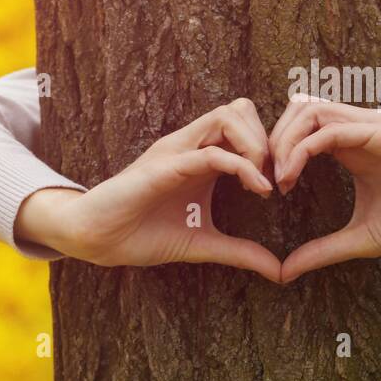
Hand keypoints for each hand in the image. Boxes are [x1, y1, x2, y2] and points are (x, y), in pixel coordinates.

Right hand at [17, 98, 281, 280]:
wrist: (97, 239)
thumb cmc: (141, 235)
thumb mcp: (202, 243)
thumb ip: (239, 252)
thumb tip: (278, 272)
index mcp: (200, 158)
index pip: (244, 124)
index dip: (271, 147)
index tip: (283, 185)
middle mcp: (190, 146)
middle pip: (240, 108)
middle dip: (268, 138)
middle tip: (278, 177)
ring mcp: (176, 152)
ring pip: (229, 116)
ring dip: (257, 144)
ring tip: (265, 180)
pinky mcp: (165, 166)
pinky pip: (212, 153)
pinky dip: (242, 167)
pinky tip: (258, 191)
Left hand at [270, 94, 380, 282]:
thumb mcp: (358, 238)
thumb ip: (321, 251)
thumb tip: (285, 273)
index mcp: (351, 144)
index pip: (301, 125)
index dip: (276, 148)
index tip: (265, 185)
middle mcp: (359, 128)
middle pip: (300, 109)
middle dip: (273, 139)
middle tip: (263, 177)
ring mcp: (372, 126)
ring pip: (311, 111)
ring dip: (285, 141)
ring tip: (278, 177)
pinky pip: (332, 129)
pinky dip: (303, 148)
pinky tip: (292, 176)